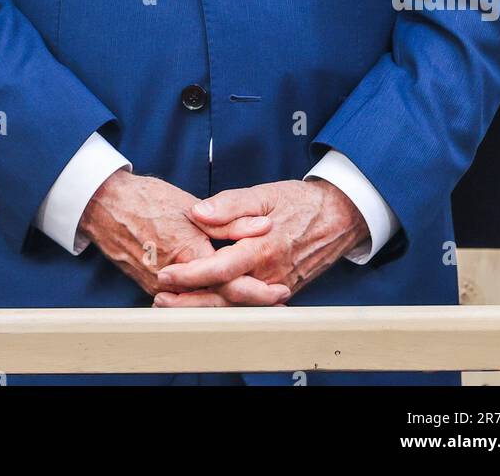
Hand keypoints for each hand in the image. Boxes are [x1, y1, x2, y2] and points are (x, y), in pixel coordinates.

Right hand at [79, 169, 288, 305]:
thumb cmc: (147, 200)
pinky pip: (185, 298)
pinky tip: (222, 292)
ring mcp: (160, 286)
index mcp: (188, 255)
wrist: (106, 206)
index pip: (229, 282)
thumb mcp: (192, 205)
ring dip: (229, 300)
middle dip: (249, 301)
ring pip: (202, 301)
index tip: (278, 291)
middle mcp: (174, 279)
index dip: (257, 289)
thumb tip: (264, 227)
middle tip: (277, 299)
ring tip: (258, 298)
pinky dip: (206, 296)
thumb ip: (230, 220)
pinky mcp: (151, 286)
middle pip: (218, 299)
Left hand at [152, 179, 368, 306]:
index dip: (191, 274)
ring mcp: (277, 287)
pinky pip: (250, 304)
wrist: (339, 217)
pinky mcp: (282, 292)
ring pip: (235, 305)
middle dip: (190, 301)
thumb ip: (230, 205)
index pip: (221, 268)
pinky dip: (225, 306)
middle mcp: (270, 274)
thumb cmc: (300, 202)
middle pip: (224, 296)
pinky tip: (206, 302)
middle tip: (160, 298)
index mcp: (263, 248)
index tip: (166, 274)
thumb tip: (198, 213)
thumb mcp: (265, 193)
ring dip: (204, 306)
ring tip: (174, 304)